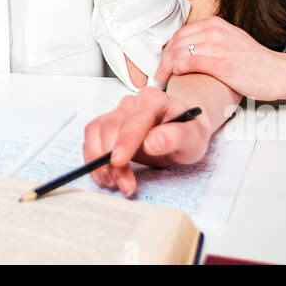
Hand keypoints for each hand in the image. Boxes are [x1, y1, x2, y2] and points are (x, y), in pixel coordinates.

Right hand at [82, 87, 212, 195]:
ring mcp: (116, 114)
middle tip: (124, 185)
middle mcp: (131, 103)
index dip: (125, 140)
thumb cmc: (187, 132)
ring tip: (113, 182)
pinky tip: (105, 176)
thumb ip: (177, 136)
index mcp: (153, 99)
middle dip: (114, 161)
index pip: (135, 118)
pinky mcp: (106, 126)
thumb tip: (152, 142)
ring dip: (100, 162)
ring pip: (96, 133)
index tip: (119, 161)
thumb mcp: (194, 137)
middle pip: (112, 128)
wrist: (181, 133)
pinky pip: (91, 141)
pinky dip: (93, 161)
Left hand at [159, 16, 285, 99]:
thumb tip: (187, 49)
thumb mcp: (231, 41)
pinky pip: (189, 62)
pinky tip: (176, 76)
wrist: (279, 73)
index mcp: (216, 24)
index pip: (180, 34)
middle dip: (162, 59)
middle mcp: (215, 31)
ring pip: (179, 52)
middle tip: (158, 74)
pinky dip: (177, 69)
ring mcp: (218, 46)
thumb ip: (210, 41)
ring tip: (163, 79)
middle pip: (176, 42)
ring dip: (166, 67)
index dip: (166, 50)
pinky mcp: (221, 63)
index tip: (162, 62)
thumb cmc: (256, 62)